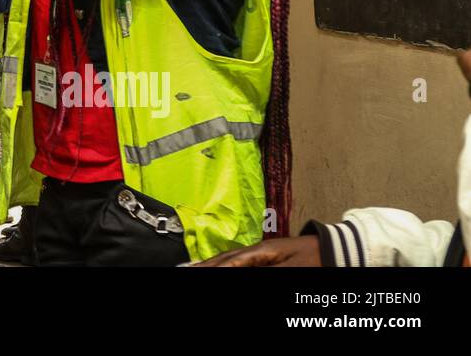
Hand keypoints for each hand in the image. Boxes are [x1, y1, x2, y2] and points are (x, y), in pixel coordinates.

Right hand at [193, 235, 321, 266]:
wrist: (334, 247)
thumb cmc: (315, 258)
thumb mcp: (293, 268)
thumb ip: (267, 272)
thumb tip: (237, 268)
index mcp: (261, 250)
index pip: (231, 262)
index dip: (213, 268)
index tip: (195, 272)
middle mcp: (256, 250)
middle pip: (224, 258)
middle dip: (205, 265)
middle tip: (186, 270)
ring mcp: (260, 253)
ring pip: (229, 258)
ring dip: (210, 264)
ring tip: (194, 268)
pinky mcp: (265, 257)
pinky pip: (238, 260)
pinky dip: (223, 264)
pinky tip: (219, 266)